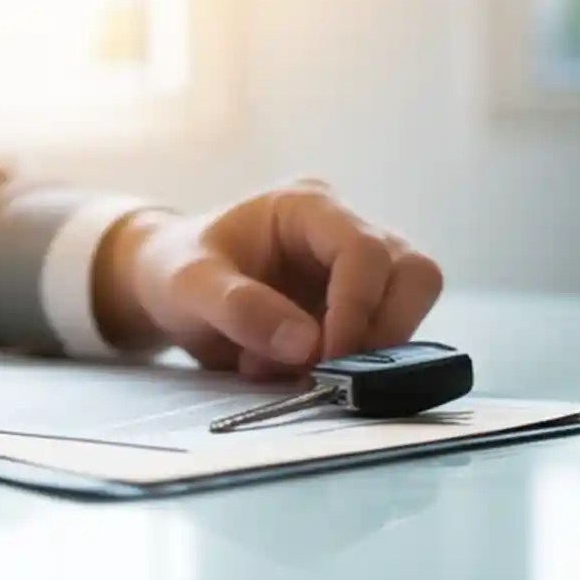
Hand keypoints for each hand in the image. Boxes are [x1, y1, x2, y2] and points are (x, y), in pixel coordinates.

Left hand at [93, 179, 443, 378]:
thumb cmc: (174, 270)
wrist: (166, 285)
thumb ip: (240, 309)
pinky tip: (294, 370)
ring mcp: (356, 267)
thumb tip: (306, 345)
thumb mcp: (188, 287)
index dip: (357, 307)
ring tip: (299, 371)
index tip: (327, 358)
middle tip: (330, 372)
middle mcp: (343, 229)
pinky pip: (385, 335)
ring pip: (412, 303)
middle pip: (414, 272)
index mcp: (305, 207)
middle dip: (383, 330)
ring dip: (371, 350)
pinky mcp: (357, 303)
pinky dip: (353, 363)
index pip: (365, 250)